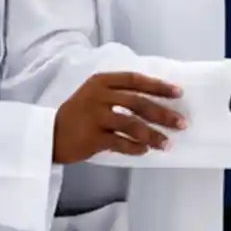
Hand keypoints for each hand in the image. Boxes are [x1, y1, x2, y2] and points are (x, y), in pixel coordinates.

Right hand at [52, 71, 186, 163]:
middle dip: (163, 113)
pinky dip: (136, 147)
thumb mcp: (95, 94)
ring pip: (132, 124)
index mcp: (101, 81)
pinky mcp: (92, 137)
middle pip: (138, 102)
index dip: (158, 86)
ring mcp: (94, 116)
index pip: (135, 80)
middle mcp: (99, 96)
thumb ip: (119, 94)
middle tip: (181, 123)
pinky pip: (120, 142)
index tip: (178, 93)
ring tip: (167, 143)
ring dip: (153, 135)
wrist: (49, 134)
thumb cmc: (78, 114)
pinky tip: (146, 150)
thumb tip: (156, 102)